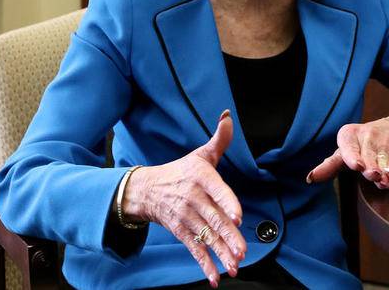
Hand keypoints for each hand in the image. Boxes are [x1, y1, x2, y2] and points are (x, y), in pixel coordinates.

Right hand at [122, 110, 245, 287]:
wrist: (146, 189)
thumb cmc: (181, 170)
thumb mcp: (200, 154)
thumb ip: (219, 139)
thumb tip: (228, 116)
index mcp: (200, 177)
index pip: (217, 190)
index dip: (227, 203)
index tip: (237, 216)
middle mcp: (192, 197)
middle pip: (213, 218)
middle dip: (228, 236)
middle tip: (242, 250)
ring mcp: (185, 216)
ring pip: (206, 236)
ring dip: (220, 253)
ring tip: (234, 265)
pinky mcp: (180, 231)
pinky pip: (194, 249)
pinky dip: (204, 264)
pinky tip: (215, 277)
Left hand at [306, 114, 388, 189]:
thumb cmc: (361, 145)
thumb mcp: (344, 151)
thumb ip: (329, 166)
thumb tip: (310, 178)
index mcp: (348, 134)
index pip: (349, 147)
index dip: (353, 157)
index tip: (357, 165)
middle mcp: (366, 134)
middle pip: (367, 157)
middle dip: (370, 166)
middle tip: (371, 174)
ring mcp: (384, 140)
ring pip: (383, 161)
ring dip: (383, 173)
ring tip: (383, 182)